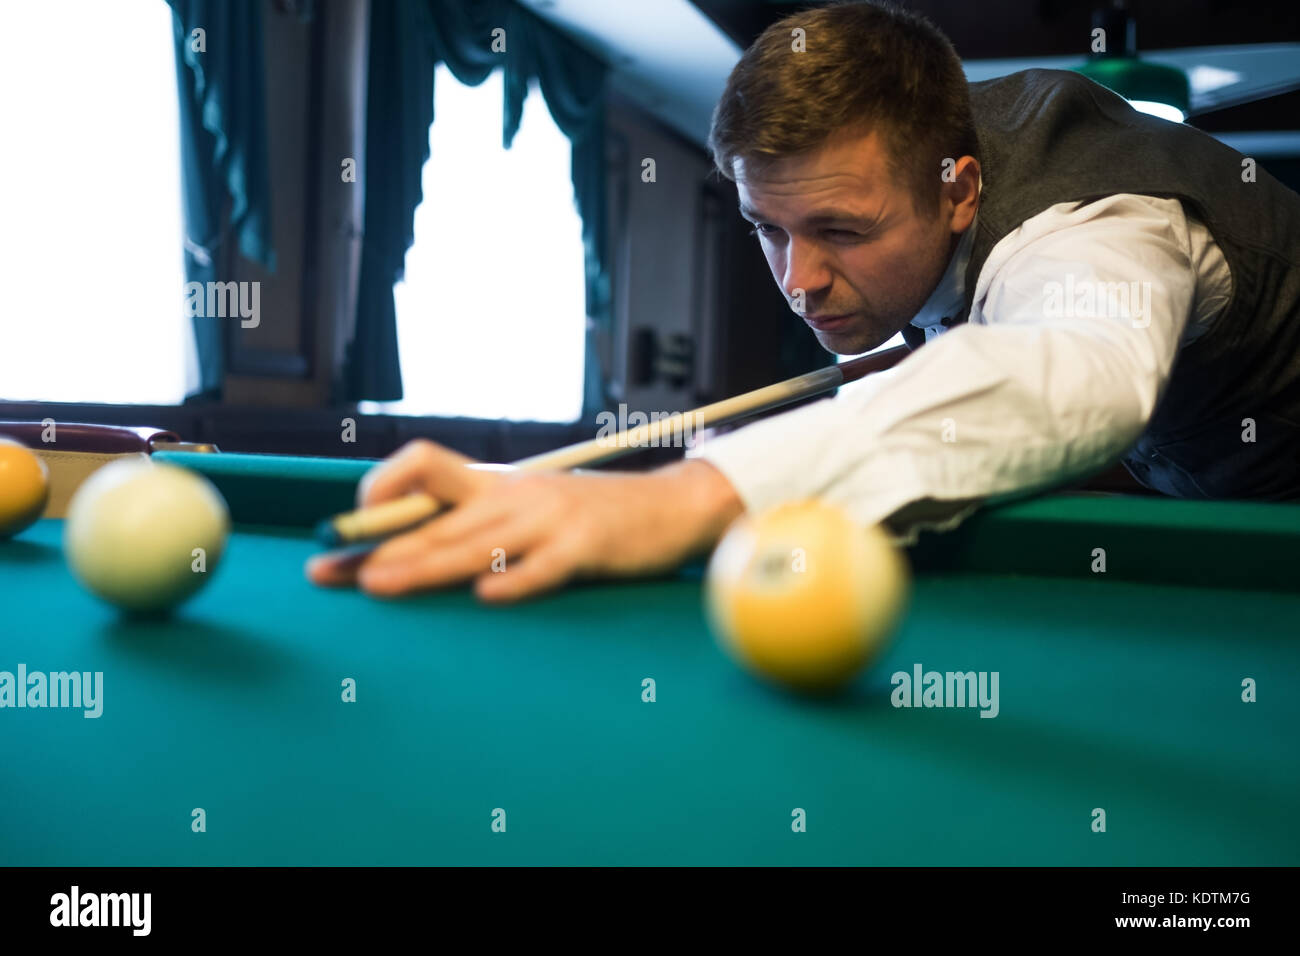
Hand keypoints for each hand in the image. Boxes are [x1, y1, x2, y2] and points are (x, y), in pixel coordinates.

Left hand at [305, 440, 743, 602]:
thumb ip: (479, 520)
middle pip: (435, 518)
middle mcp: (515, 495)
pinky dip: (516, 581)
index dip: (380, 489)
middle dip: (378, 545)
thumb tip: (409, 548)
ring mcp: (551, 519)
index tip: (348, 525)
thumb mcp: (529, 505)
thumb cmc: (591, 516)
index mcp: (495, 483)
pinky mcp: (587, 547)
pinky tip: (488, 596)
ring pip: (475, 543)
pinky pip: (545, 566)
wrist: (670, 507)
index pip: (424, 466)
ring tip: (380, 583)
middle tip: (332, 570)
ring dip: (423, 565)